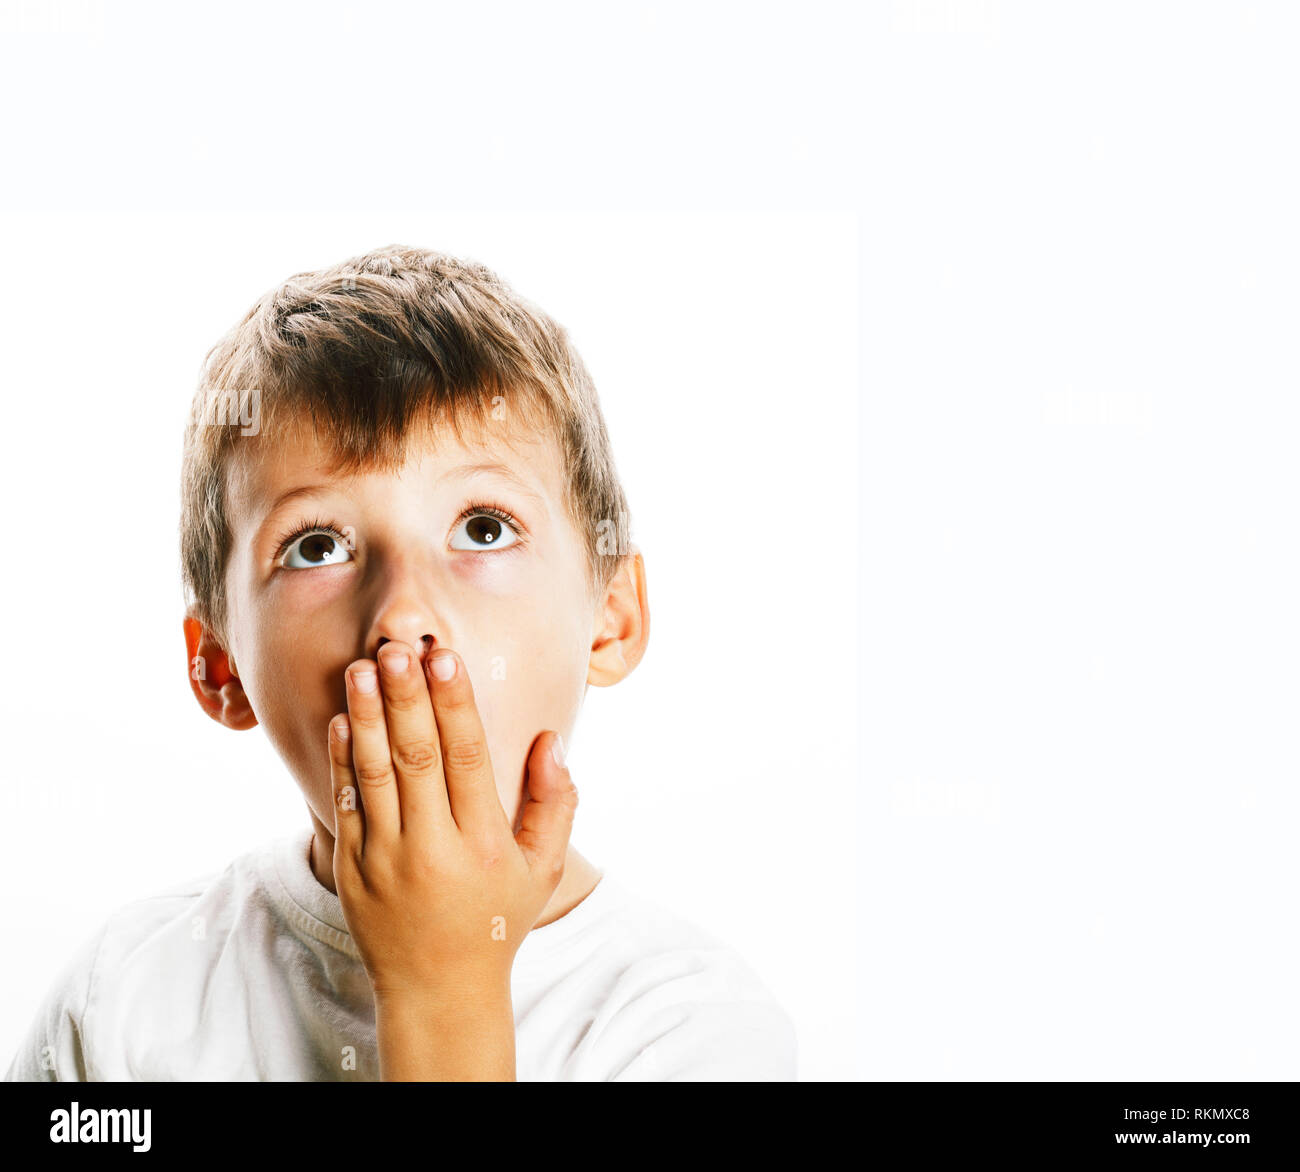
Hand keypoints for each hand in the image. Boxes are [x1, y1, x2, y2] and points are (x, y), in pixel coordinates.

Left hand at [327, 641, 577, 1005]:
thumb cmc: (498, 920)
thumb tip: (550, 741)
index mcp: (484, 845)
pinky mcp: (352, 869)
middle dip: (405, 698)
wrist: (437, 990)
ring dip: (367, 717)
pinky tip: (344, 718)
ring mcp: (386, 860)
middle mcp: (433, 850)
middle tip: (396, 647)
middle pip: (416, 759)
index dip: (455, 705)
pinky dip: (343, 759)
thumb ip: (554, 804)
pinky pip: (346, 804)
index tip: (445, 658)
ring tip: (364, 668)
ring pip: (374, 775)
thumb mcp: (542, 869)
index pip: (466, 760)